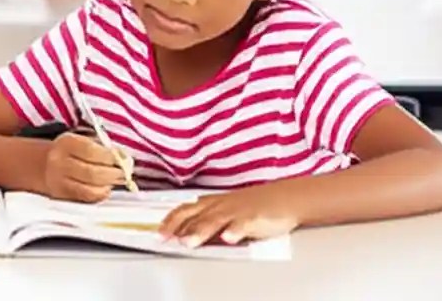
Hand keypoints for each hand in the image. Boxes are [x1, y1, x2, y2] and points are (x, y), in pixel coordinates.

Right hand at [42, 132, 128, 202]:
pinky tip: (105, 189)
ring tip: (117, 181)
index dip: (110, 157)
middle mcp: (60, 163)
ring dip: (108, 186)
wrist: (41, 164)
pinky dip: (100, 194)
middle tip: (125, 173)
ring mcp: (59, 182)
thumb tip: (124, 157)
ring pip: (89, 189)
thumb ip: (101, 146)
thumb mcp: (80, 140)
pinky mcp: (61, 196)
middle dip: (113, 174)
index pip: (91, 151)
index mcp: (66, 143)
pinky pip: (85, 198)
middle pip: (92, 173)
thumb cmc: (70, 151)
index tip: (123, 158)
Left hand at [159, 185, 299, 247]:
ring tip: (188, 243)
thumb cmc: (254, 206)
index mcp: (212, 203)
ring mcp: (237, 210)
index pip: (185, 210)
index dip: (170, 221)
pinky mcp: (254, 216)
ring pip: (215, 220)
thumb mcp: (226, 213)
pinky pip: (243, 224)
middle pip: (195, 215)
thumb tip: (186, 235)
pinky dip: (234, 231)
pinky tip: (228, 238)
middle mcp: (221, 205)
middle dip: (178, 227)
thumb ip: (207, 223)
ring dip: (200, 231)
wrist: (284, 198)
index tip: (158, 233)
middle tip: (165, 238)